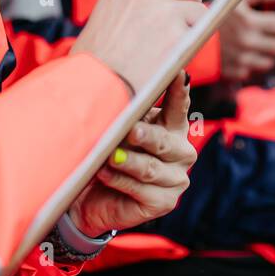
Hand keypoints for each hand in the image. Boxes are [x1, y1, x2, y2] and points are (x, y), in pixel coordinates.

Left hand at [69, 73, 197, 235]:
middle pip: (164, 141)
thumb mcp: (118, 130)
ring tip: (110, 156)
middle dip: (147, 136)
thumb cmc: (108, 154)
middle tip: (131, 131)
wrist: (92, 198)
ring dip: (128, 162)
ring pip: (150, 168)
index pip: (179, 107)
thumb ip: (125, 115)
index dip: (179, 91)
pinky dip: (119, 180)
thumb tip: (114, 93)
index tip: (178, 73)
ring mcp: (176, 179)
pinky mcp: (164, 202)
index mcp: (173, 127)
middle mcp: (182, 152)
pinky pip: (140, 189)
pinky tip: (104, 173)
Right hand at [72, 0, 206, 94]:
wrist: (93, 86)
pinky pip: (203, 30)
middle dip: (186, 3)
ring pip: (200, 7)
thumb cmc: (98, 55)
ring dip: (190, 26)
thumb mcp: (110, 6)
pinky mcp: (177, 33)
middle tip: (168, 25)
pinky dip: (192, 43)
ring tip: (165, 43)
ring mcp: (163, 8)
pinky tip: (170, 54)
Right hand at [217, 0, 274, 82]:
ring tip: (255, 43)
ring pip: (270, 61)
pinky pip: (253, 70)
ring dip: (266, 53)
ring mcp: (240, 59)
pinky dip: (250, 63)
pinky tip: (241, 53)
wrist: (186, 34)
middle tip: (268, 34)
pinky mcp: (234, 72)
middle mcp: (246, 41)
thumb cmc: (214, 13)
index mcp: (249, 21)